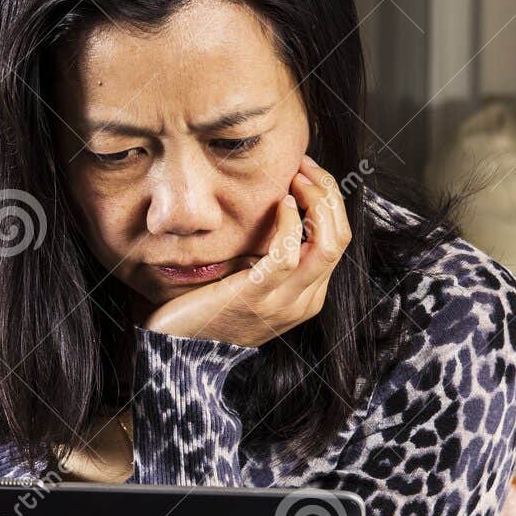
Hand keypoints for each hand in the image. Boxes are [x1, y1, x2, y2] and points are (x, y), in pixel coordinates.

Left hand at [139, 155, 349, 347]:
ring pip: (327, 243)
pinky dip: (289, 223)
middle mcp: (304, 302)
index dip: (329, 200)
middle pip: (338, 237)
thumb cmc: (207, 308)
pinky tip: (280, 204)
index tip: (307, 173)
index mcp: (308, 297)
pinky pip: (287, 254)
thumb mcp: (251, 280)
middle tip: (304, 165)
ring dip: (316, 200)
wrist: (176, 349)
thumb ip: (272, 257)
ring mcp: (283, 303)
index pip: (337, 240)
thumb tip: (283, 207)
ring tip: (295, 177)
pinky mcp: (255, 297)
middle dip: (328, 193)